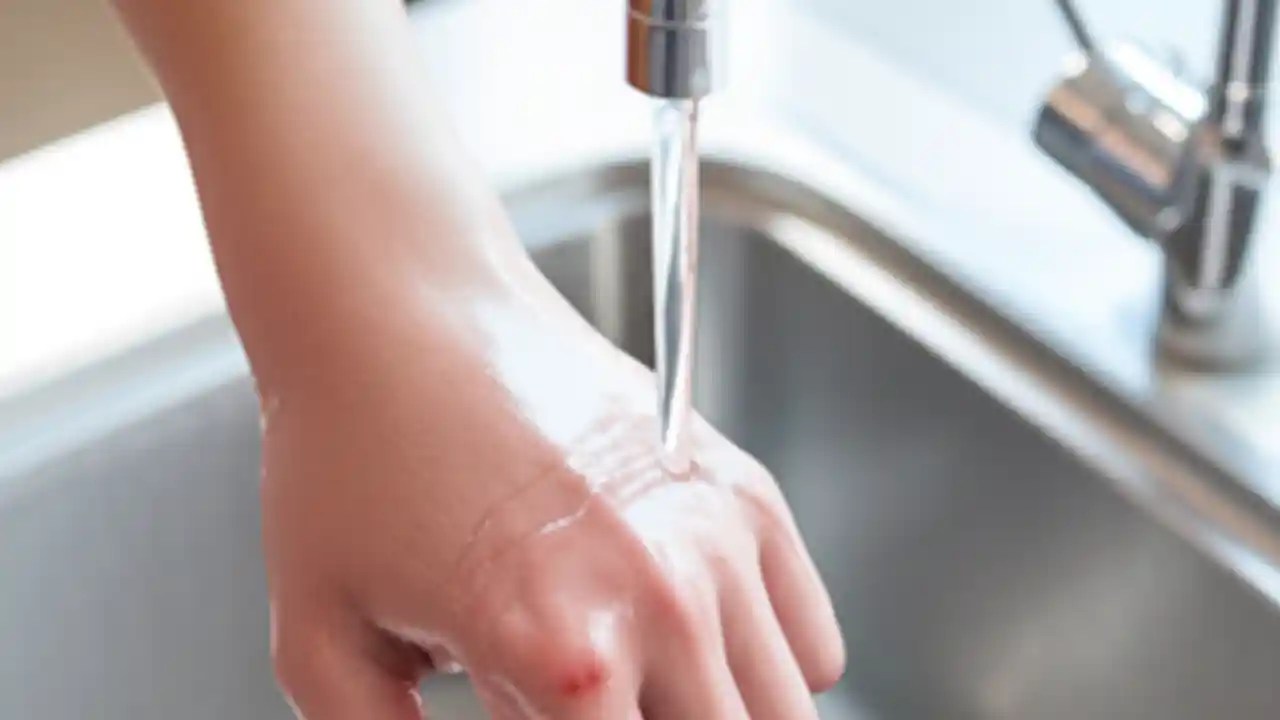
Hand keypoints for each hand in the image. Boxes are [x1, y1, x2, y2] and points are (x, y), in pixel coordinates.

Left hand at [260, 276, 844, 718]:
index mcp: (565, 658)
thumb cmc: (354, 457)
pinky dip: (768, 668)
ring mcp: (720, 538)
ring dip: (719, 716)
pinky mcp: (747, 493)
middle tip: (598, 714)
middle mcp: (666, 599)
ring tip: (637, 689)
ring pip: (787, 715)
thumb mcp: (324, 643)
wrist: (403, 315)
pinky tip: (687, 644)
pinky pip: (815, 645)